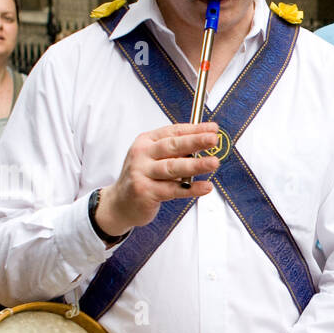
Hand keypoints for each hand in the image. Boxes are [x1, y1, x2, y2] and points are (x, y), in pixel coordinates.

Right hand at [93, 124, 221, 237]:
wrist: (120, 203)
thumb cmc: (142, 178)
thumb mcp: (154, 158)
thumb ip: (175, 151)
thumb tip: (204, 143)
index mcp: (146, 142)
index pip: (173, 132)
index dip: (194, 129)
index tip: (213, 129)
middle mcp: (142, 155)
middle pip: (172, 146)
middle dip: (195, 141)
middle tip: (213, 139)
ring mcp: (142, 173)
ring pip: (173, 167)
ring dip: (195, 165)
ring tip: (214, 162)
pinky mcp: (145, 192)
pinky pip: (173, 190)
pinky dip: (191, 189)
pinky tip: (205, 186)